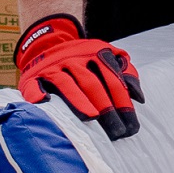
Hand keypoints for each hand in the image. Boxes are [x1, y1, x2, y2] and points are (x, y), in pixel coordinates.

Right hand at [14, 13, 144, 139]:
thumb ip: (125, 71)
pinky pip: (36, 86)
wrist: (48, 41)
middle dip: (106, 108)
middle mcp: (75, 59)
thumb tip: (139, 97)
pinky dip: (38, 94)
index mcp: (96, 52)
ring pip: (67, 84)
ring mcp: (54, 67)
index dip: (123, 102)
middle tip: (116, 130)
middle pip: (92, 84)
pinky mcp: (34, 76)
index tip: (131, 124)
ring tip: (91, 118)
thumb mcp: (107, 56)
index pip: (113, 79)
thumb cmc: (85, 58)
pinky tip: (45, 104)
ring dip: (78, 101)